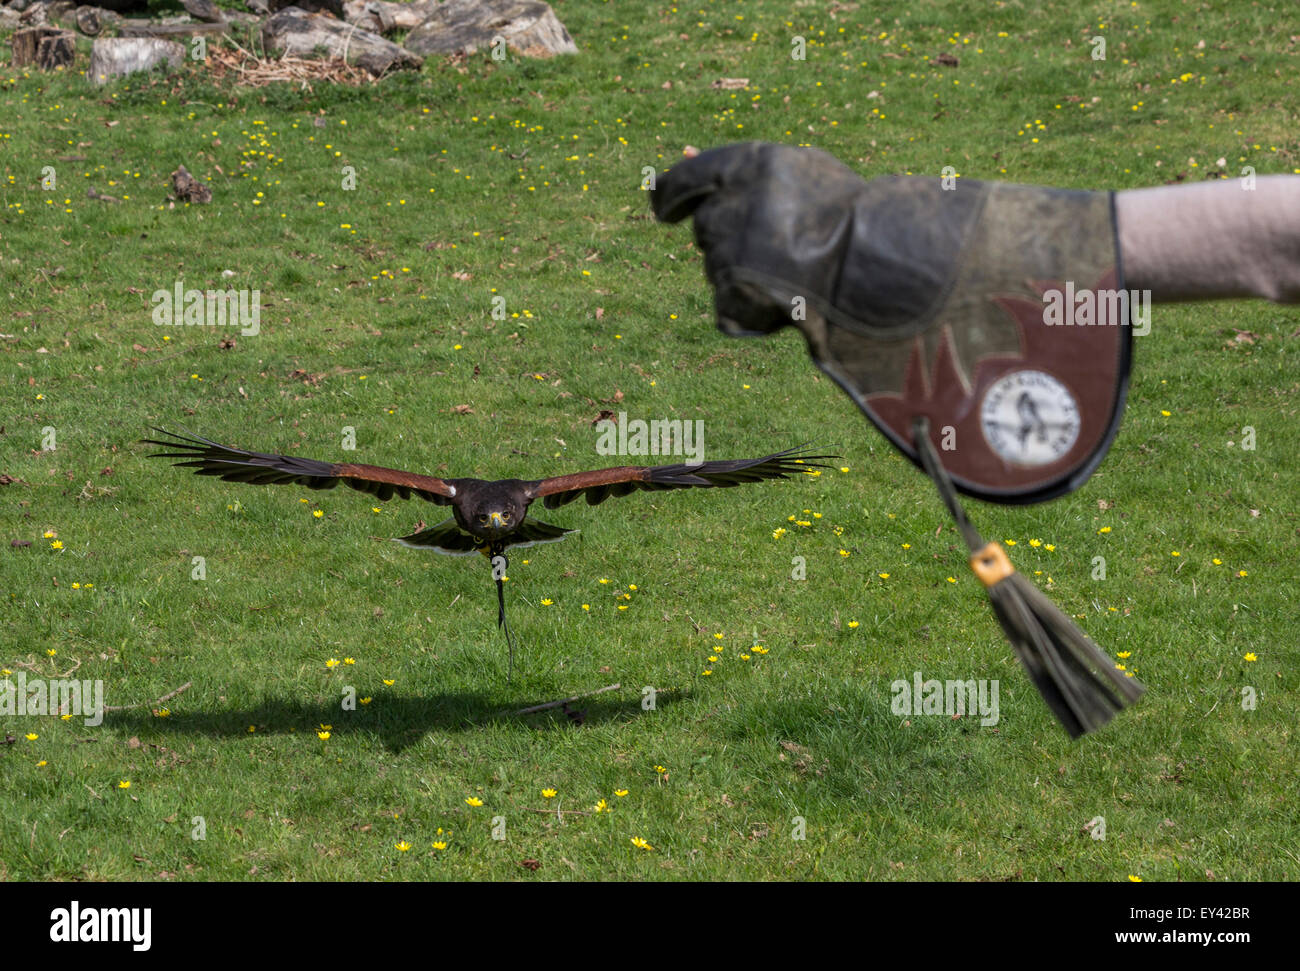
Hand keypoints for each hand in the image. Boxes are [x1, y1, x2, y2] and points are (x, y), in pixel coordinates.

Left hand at [650, 141, 974, 338]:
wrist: (877, 264)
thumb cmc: (846, 212)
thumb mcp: (800, 168)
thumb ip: (742, 167)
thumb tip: (681, 153)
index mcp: (744, 165)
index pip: (681, 181)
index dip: (668, 196)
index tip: (663, 210)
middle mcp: (728, 207)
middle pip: (705, 228)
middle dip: (730, 237)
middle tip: (778, 244)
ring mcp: (726, 253)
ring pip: (718, 267)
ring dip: (744, 271)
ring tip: (795, 270)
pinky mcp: (731, 294)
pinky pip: (727, 305)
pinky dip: (749, 306)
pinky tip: (785, 298)